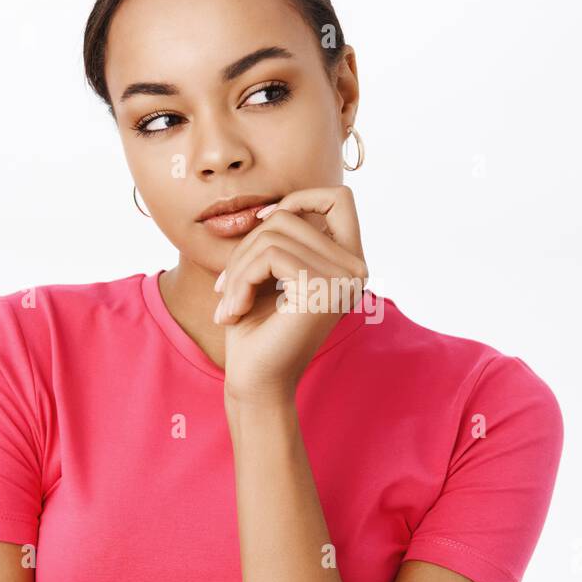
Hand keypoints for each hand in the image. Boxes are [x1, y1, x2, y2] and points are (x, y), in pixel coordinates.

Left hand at [213, 185, 368, 402]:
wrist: (256, 384)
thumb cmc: (258, 331)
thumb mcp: (271, 274)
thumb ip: (281, 238)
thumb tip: (273, 207)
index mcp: (348, 264)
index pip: (340, 197)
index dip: (301, 198)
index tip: (263, 224)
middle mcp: (355, 270)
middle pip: (291, 216)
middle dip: (247, 244)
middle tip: (226, 286)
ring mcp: (342, 279)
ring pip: (274, 235)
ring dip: (237, 267)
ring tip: (228, 301)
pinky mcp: (320, 290)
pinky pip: (269, 256)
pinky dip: (239, 280)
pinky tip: (232, 311)